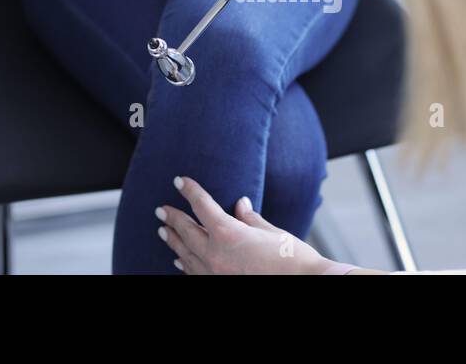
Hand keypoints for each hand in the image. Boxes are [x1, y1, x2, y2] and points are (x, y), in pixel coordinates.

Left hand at [157, 176, 332, 274]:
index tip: (179, 181)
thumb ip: (250, 219)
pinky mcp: (218, 285)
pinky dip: (185, 263)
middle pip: (187, 231)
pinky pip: (195, 272)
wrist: (304, 285)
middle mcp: (215, 255)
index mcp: (228, 234)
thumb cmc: (293, 259)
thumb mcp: (271, 232)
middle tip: (161, 210)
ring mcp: (215, 274)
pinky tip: (179, 260)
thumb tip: (240, 205)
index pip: (202, 206)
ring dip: (173, 241)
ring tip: (163, 232)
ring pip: (186, 254)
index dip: (190, 190)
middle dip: (172, 219)